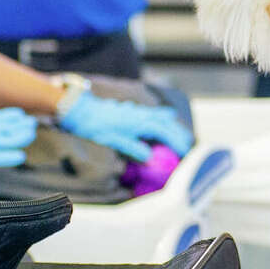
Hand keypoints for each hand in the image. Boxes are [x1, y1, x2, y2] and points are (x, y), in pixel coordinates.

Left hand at [62, 93, 193, 161]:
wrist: (82, 110)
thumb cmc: (96, 127)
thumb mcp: (113, 140)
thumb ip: (132, 148)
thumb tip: (150, 158)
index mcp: (139, 122)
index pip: (164, 132)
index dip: (176, 141)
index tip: (185, 151)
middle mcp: (141, 114)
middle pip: (167, 123)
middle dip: (178, 133)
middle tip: (188, 145)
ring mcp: (137, 110)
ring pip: (161, 116)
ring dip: (172, 125)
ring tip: (180, 134)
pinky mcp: (132, 110)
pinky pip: (153, 114)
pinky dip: (162, 119)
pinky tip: (164, 122)